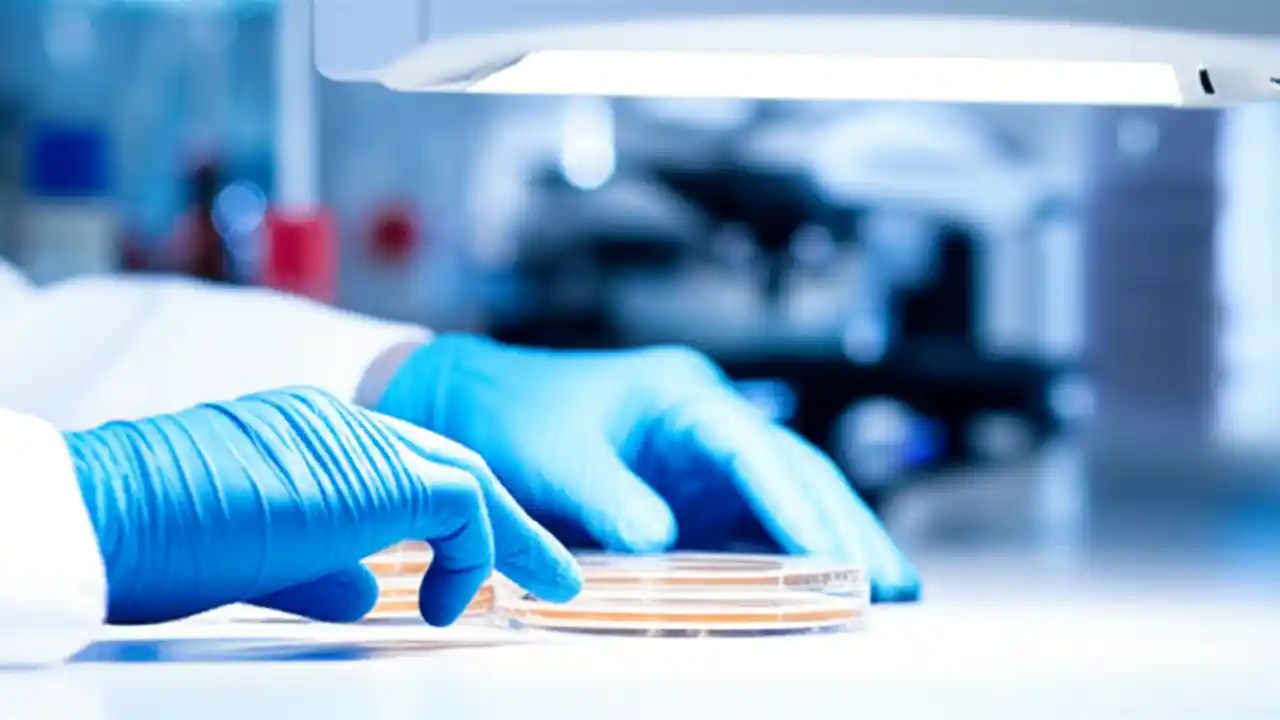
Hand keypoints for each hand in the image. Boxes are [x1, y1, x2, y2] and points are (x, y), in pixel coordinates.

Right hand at [65, 387, 581, 624]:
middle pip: (450, 464)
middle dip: (505, 520)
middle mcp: (340, 422)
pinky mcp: (377, 473)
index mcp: (308, 433)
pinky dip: (475, 553)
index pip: (403, 466)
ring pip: (467, 476)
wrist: (110, 514)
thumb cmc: (158, 540)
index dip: (451, 516)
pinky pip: (462, 506)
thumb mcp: (253, 556)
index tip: (475, 561)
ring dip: (511, 535)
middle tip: (548, 567)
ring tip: (549, 581)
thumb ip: (317, 568)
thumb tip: (365, 592)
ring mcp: (358, 439)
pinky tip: (450, 605)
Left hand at [377, 336, 919, 601]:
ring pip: (788, 496)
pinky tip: (821, 591)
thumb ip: (606, 495)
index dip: (797, 506)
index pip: (756, 451)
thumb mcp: (554, 452)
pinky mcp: (692, 491)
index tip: (831, 556)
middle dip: (845, 525)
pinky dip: (790, 556)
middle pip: (795, 470)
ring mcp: (704, 458)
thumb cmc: (516, 413)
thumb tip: (659, 545)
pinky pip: (753, 522)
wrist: (478, 402)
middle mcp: (707, 422)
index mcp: (683, 395)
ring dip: (833, 541)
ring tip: (885, 591)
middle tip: (892, 583)